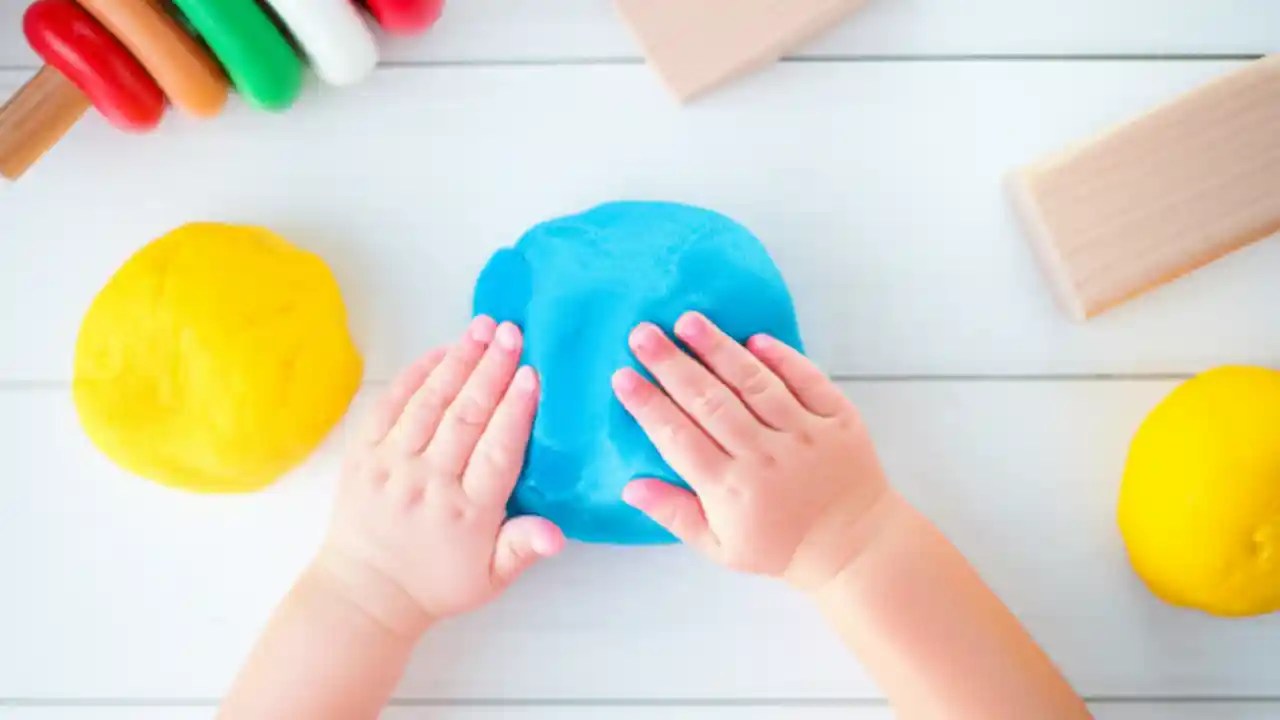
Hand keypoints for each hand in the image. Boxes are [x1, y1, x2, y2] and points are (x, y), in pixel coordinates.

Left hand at [316, 316, 563, 638]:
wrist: (365, 594)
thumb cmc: (438, 582)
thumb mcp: (491, 579)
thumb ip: (525, 548)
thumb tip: (557, 534)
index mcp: (467, 513)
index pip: (496, 452)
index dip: (515, 411)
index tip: (531, 375)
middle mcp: (428, 483)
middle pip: (465, 417)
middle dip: (491, 370)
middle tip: (512, 333)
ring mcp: (391, 465)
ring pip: (430, 403)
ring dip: (458, 361)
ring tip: (482, 328)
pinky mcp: (363, 455)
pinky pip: (390, 404)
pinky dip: (416, 374)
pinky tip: (441, 351)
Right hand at [613, 312, 891, 590]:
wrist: (853, 548)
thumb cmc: (780, 546)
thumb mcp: (719, 547)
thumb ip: (674, 514)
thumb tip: (629, 486)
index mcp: (730, 489)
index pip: (678, 438)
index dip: (648, 405)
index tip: (622, 376)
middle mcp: (765, 457)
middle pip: (709, 401)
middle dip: (672, 364)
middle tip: (642, 333)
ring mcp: (804, 434)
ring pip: (754, 383)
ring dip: (718, 349)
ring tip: (688, 321)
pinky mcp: (838, 418)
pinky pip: (807, 379)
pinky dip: (781, 357)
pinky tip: (752, 337)